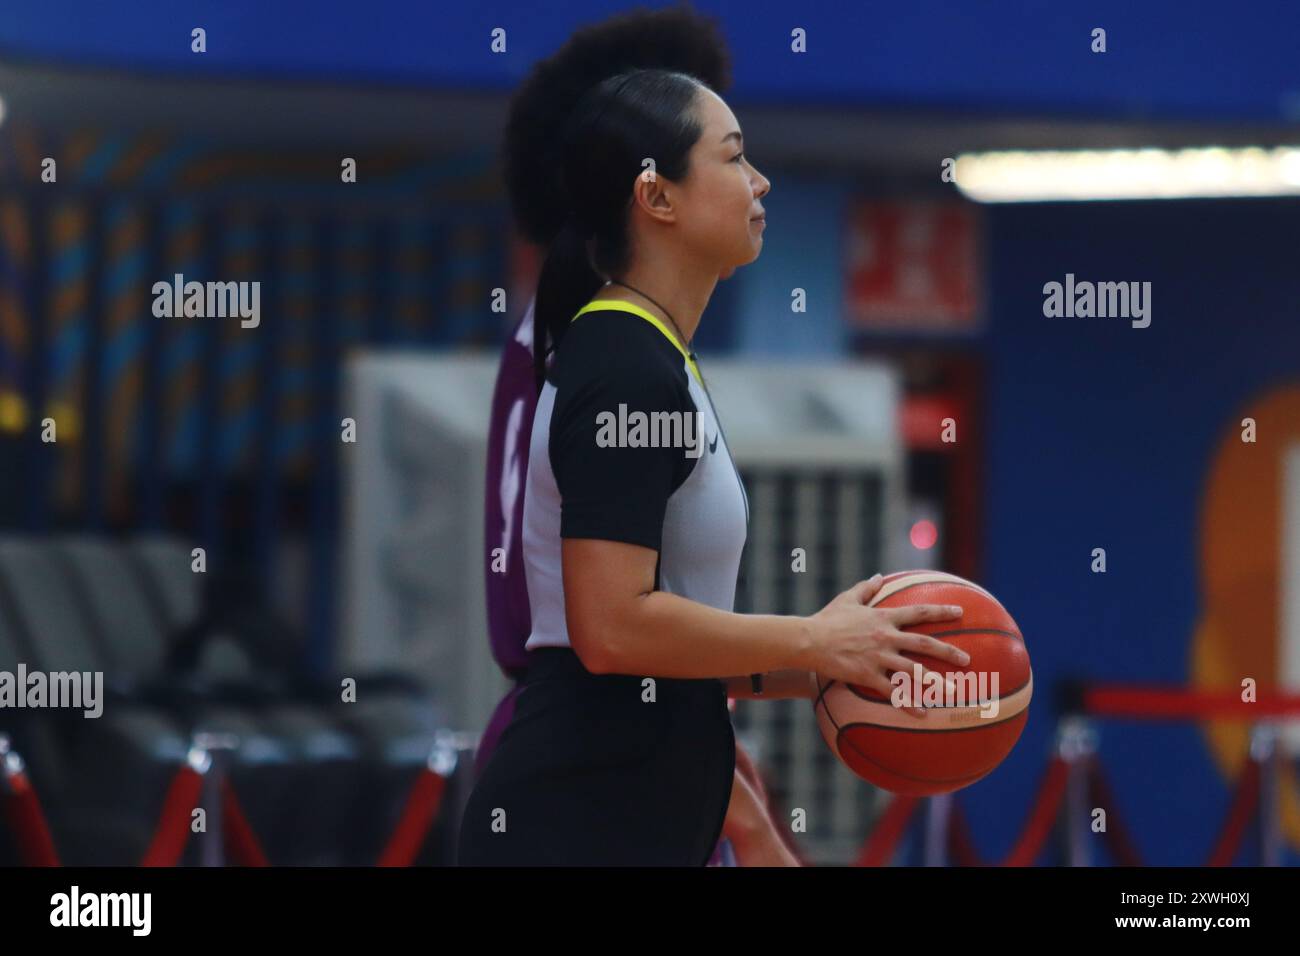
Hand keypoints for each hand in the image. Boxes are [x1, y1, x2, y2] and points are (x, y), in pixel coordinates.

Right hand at [802, 574, 968, 718]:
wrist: (808, 640)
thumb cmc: (827, 619)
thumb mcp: (847, 598)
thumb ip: (866, 588)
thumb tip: (878, 576)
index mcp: (883, 617)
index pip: (918, 612)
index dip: (941, 611)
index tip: (960, 612)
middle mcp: (886, 637)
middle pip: (924, 643)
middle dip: (948, 652)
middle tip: (967, 660)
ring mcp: (878, 657)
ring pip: (913, 670)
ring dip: (936, 681)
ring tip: (955, 692)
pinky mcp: (868, 675)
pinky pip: (892, 692)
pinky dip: (909, 703)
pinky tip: (923, 714)